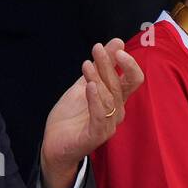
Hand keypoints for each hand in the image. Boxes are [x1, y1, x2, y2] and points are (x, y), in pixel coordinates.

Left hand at [40, 40, 144, 187]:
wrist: (54, 145)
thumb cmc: (71, 117)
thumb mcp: (84, 86)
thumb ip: (99, 67)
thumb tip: (116, 42)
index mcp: (116, 99)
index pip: (132, 79)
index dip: (128, 63)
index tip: (116, 46)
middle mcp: (116, 112)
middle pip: (118, 84)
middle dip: (108, 64)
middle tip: (97, 48)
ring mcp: (107, 124)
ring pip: (109, 98)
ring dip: (97, 78)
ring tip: (86, 65)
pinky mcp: (95, 136)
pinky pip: (100, 116)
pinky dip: (95, 100)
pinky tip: (89, 86)